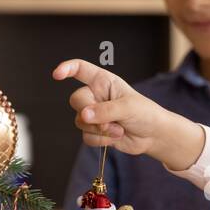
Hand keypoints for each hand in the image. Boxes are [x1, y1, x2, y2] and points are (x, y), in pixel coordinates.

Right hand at [51, 59, 204, 170]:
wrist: (152, 135)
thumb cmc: (145, 113)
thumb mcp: (128, 107)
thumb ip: (105, 110)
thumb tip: (84, 115)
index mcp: (103, 82)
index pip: (80, 69)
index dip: (67, 68)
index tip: (57, 75)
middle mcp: (96, 96)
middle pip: (76, 100)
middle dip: (90, 113)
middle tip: (109, 122)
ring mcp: (94, 114)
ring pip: (80, 122)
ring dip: (99, 130)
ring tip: (118, 130)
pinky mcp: (95, 131)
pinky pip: (86, 137)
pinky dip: (100, 140)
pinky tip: (116, 137)